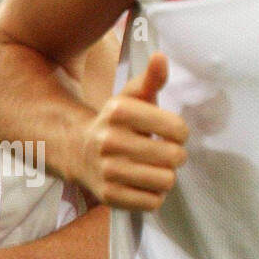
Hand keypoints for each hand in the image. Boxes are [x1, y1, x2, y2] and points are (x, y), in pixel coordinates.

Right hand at [77, 52, 187, 210]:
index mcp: (119, 112)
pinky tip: (143, 183)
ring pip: (166, 181)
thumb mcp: (132, 96)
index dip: (180, 132)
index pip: (177, 128)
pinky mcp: (107, 196)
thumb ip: (151, 78)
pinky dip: (154, 195)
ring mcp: (107, 171)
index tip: (170, 132)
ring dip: (166, 176)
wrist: (78, 151)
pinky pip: (152, 202)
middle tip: (163, 152)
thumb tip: (160, 57)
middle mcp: (110, 141)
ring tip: (154, 167)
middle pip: (174, 157)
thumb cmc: (117, 122)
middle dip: (175, 155)